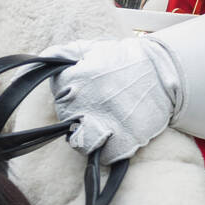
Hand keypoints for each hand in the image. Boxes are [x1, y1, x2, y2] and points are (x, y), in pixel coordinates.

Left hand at [40, 35, 183, 164]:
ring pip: (79, 143)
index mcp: (77, 78)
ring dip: (86, 138)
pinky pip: (103, 156)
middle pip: (66, 120)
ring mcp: (105, 122)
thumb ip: (64, 53)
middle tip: (95, 108)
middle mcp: (87, 101)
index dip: (69, 95)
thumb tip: (40, 60)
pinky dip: (108, 150)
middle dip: (77, 116)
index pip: (58, 96)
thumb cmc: (125, 60)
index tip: (82, 92)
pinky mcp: (123, 141)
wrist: (163, 72)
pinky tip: (115, 136)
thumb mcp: (93, 48)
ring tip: (99, 127)